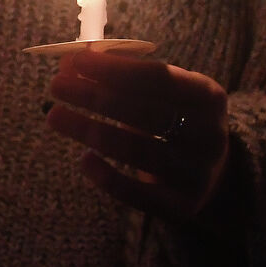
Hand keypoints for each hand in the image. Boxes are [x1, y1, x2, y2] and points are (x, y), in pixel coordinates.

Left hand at [46, 52, 235, 227]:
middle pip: (144, 114)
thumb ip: (119, 75)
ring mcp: (198, 173)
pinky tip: (84, 160)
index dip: (113, 69)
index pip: (157, 78)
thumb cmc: (172, 118)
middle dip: (95, 97)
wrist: (210, 172)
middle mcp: (209, 135)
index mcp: (206, 96)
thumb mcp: (160, 92)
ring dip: (90, 131)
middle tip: (56, 86)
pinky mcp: (182, 206)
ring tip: (55, 115)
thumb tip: (69, 63)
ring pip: (137, 151)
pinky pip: (139, 195)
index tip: (75, 60)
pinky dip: (108, 177)